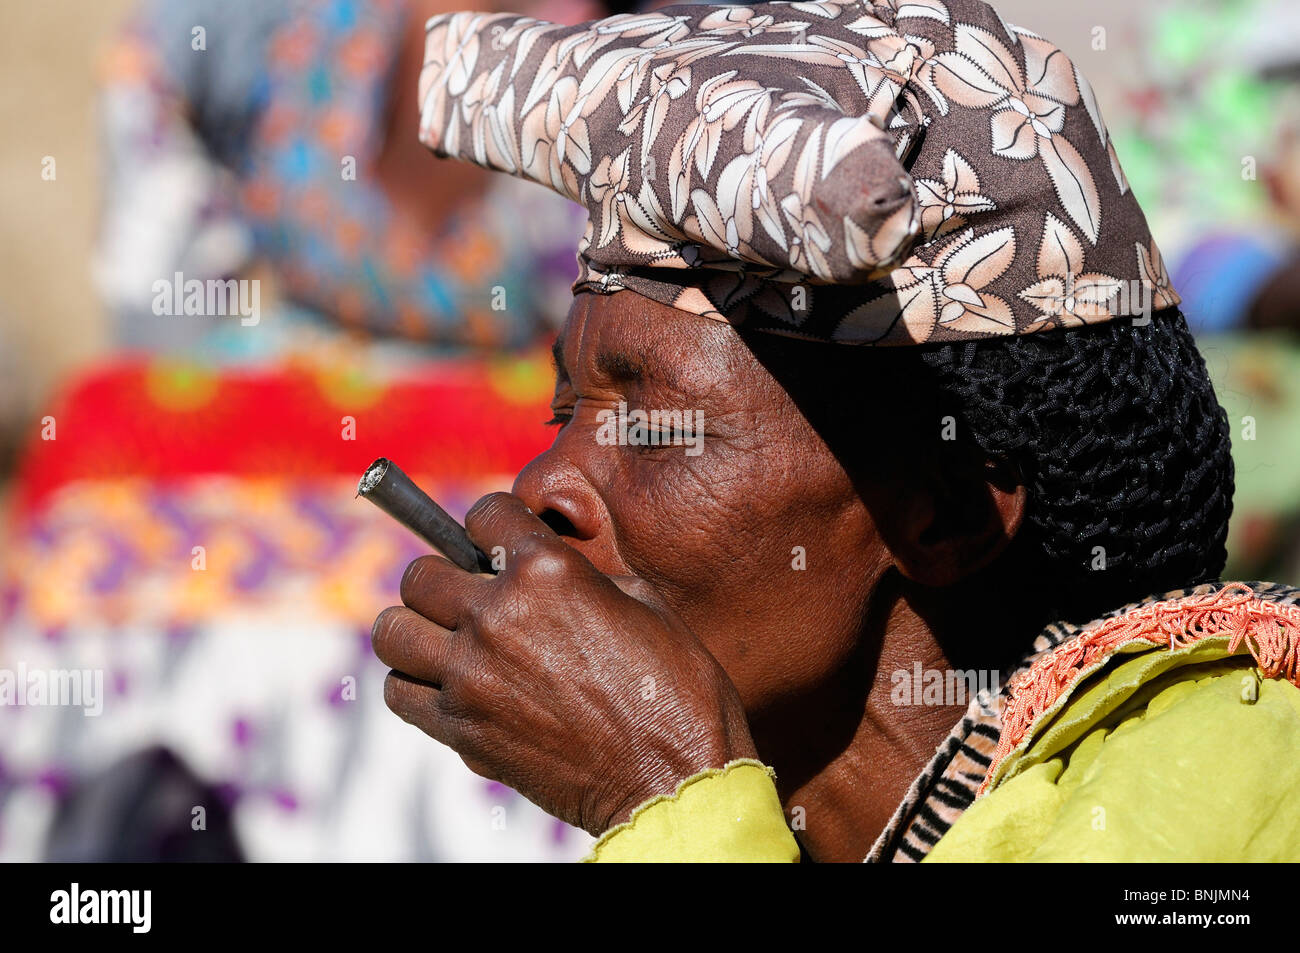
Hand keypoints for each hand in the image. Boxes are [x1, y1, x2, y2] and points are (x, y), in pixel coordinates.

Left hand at [371, 492, 757, 835]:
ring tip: (444, 639)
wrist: (671, 779)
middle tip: (467, 597)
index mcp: (547, 571)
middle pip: (420, 575)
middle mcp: (498, 615)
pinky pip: (400, 692)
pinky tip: (445, 684)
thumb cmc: (673, 690)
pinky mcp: (461, 728)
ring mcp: (472, 675)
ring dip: (416, 629)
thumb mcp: (642, 603)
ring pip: (393, 631)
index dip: (491, 526)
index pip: (483, 514)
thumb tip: (546, 567)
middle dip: (443, 579)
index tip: (494, 544)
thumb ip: (582, 574)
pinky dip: (414, 684)